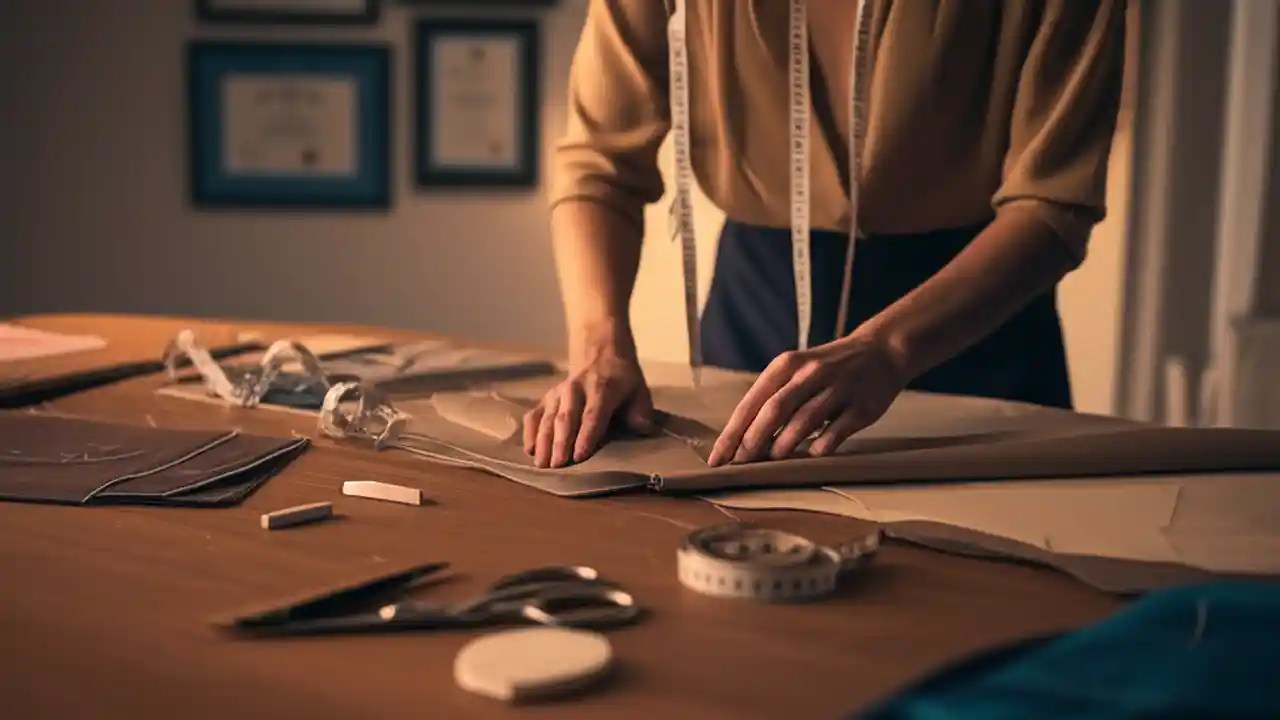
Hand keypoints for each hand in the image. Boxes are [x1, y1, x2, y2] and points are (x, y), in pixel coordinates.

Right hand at [522, 344, 653, 468]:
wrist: (601, 355)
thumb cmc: (623, 382)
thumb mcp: (639, 391)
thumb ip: (641, 412)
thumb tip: (641, 428)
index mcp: (602, 388)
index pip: (593, 415)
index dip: (586, 436)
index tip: (579, 456)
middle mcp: (576, 389)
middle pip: (567, 418)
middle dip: (561, 442)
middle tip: (556, 466)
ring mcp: (558, 393)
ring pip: (548, 418)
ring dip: (543, 441)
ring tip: (541, 463)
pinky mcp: (547, 398)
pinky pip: (534, 414)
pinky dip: (530, 432)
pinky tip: (529, 450)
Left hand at [707, 332, 910, 465]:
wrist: (880, 351)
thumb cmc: (827, 369)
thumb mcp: (797, 371)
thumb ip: (773, 399)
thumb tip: (741, 441)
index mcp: (787, 365)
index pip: (751, 402)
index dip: (732, 433)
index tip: (717, 459)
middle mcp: (810, 373)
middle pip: (773, 410)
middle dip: (753, 441)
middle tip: (741, 465)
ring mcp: (838, 388)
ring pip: (803, 420)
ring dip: (784, 445)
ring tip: (773, 460)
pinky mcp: (862, 406)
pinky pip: (837, 430)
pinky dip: (821, 445)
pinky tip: (813, 454)